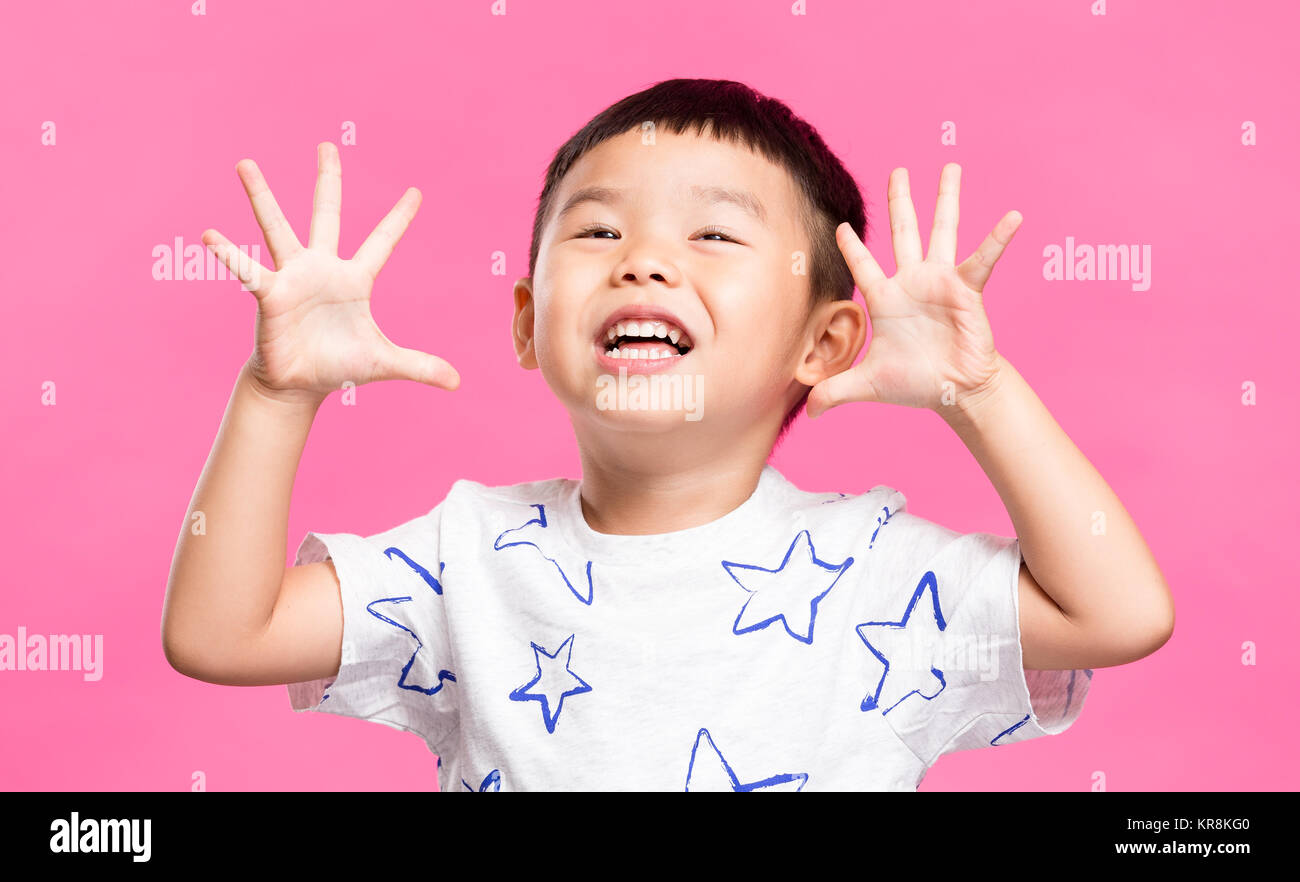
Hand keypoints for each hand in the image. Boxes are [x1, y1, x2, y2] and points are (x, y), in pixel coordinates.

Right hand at [202, 142, 459, 404]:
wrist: (299, 384)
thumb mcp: (384, 363)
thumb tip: (458, 382)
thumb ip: (421, 366)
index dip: (398, 219)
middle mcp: (322, 269)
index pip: (381, 242)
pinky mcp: (269, 295)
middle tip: (327, 145)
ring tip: (245, 163)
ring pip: (277, 228)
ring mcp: (293, 277)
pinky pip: (248, 270)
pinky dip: (229, 254)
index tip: (416, 193)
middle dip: (328, 180)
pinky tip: (209, 234)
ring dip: (261, 196)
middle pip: (326, 214)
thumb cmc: (339, 367)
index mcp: (354, 279)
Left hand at [806, 164, 1019, 418]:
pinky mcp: (967, 289)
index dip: (852, 247)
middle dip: (900, 202)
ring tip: (951, 167)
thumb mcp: (867, 384)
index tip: (841, 226)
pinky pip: (983, 259)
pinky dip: (998, 238)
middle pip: (903, 233)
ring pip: (941, 231)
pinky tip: (1013, 216)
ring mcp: (941, 282)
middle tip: (897, 171)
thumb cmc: (914, 383)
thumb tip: (806, 412)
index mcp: (885, 299)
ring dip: (946, 199)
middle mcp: (912, 283)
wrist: (953, 391)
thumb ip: (834, 391)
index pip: (863, 266)